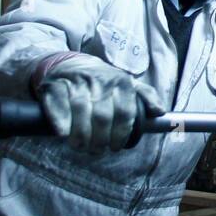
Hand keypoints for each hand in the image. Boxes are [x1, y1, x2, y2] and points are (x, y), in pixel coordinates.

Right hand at [37, 55, 162, 152]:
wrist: (67, 66)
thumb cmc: (101, 82)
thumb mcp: (126, 85)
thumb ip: (146, 97)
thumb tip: (160, 111)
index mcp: (121, 82)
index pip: (125, 113)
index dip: (120, 134)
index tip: (115, 146)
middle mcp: (100, 80)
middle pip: (102, 117)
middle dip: (99, 140)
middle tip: (96, 149)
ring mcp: (77, 81)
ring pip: (81, 112)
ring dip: (80, 136)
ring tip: (80, 146)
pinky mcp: (55, 85)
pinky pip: (59, 106)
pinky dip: (61, 122)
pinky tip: (63, 134)